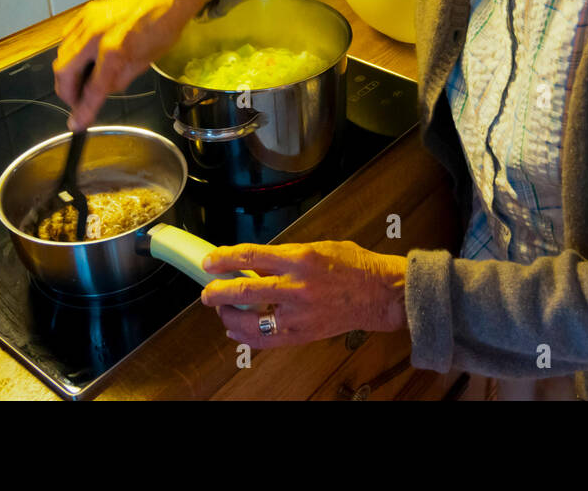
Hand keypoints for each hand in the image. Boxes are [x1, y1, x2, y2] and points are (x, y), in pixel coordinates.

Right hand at [53, 0, 219, 129]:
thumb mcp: (143, 64)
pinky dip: (71, 53)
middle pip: (63, 72)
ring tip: (84, 80)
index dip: (83, 110)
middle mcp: (94, 36)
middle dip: (67, 92)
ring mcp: (87, 22)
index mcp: (114, 52)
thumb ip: (116, 81)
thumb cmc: (160, 31)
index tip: (77, 124)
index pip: (92, 90)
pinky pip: (68, 38)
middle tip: (78, 100)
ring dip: (68, 74)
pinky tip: (85, 58)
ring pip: (62, 55)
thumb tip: (98, 93)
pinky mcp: (85, 13)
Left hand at [200, 241, 407, 348]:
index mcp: (300, 259)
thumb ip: (285, 256)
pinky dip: (247, 336)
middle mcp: (297, 286)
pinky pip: (267, 340)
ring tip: (221, 311)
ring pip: (251, 320)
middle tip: (207, 292)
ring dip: (229, 316)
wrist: (380, 294)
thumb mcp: (318, 248)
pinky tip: (236, 331)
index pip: (251, 256)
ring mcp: (299, 314)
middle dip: (218, 291)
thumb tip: (254, 263)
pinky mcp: (303, 334)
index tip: (209, 261)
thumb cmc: (354, 266)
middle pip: (244, 290)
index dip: (225, 259)